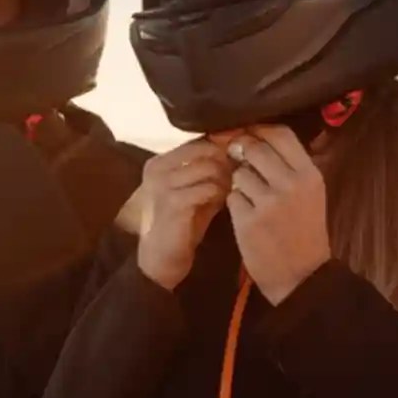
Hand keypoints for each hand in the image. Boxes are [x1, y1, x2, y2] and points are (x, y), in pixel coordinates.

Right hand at [136, 139, 232, 290]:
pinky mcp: (173, 203)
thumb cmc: (182, 223)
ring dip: (225, 180)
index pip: (198, 141)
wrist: (161, 257)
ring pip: (210, 168)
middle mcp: (158, 168)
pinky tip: (222, 204)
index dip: (223, 147)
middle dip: (226, 164)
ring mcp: (163, 185)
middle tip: (235, 179)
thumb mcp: (194, 190)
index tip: (239, 158)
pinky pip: (209, 188)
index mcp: (160, 162)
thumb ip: (210, 171)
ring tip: (229, 192)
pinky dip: (221, 195)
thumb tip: (238, 151)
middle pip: (206, 150)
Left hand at [225, 125, 331, 304]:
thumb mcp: (309, 193)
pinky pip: (231, 196)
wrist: (302, 276)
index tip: (249, 133)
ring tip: (250, 197)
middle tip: (240, 163)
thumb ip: (288, 165)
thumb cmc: (304, 231)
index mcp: (309, 174)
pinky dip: (234, 203)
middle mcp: (291, 184)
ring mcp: (268, 203)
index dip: (259, 129)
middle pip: (254, 148)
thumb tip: (257, 136)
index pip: (281, 133)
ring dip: (238, 181)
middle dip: (242, 153)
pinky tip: (246, 215)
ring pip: (238, 173)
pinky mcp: (248, 220)